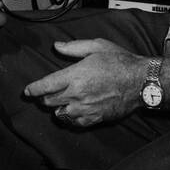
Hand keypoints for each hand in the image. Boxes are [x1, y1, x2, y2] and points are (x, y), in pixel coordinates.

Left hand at [23, 39, 142, 126]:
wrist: (140, 81)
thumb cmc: (120, 62)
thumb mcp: (96, 46)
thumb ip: (74, 47)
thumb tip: (57, 46)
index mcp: (74, 75)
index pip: (45, 85)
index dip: (33, 89)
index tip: (28, 90)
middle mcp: (77, 94)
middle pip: (50, 101)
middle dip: (45, 97)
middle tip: (47, 93)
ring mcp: (85, 108)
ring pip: (60, 113)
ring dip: (57, 108)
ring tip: (60, 102)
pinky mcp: (94, 118)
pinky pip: (74, 123)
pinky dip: (70, 118)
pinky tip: (72, 112)